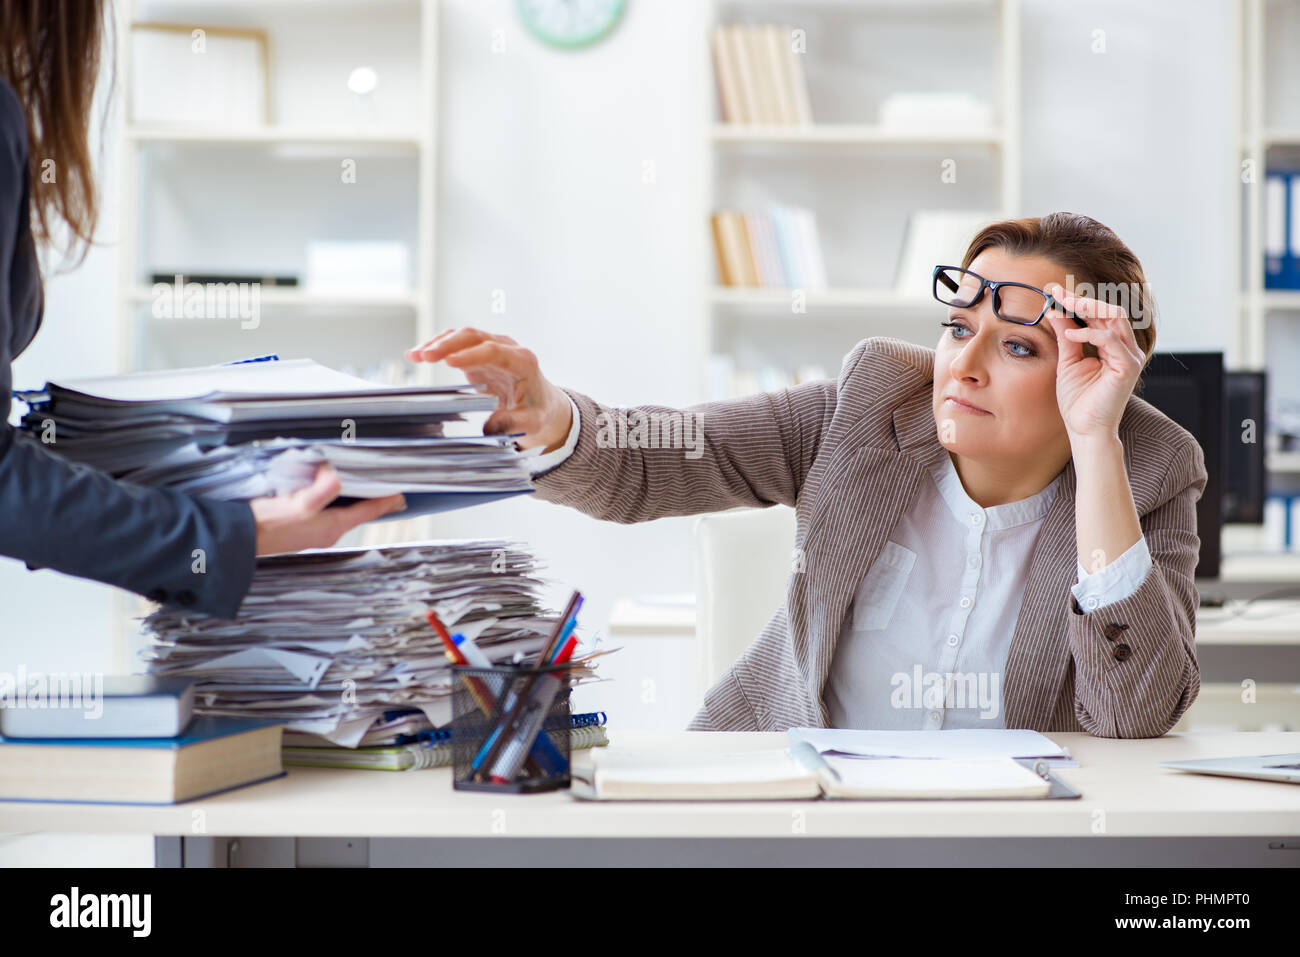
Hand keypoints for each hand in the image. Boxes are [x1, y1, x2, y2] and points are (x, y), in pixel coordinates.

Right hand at [250, 463, 404, 555]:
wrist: (239, 538)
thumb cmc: (269, 524)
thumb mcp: (301, 503)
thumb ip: (323, 488)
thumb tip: (337, 473)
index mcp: (334, 526)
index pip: (370, 511)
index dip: (387, 500)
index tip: (403, 491)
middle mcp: (328, 531)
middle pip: (360, 512)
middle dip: (374, 498)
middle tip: (388, 483)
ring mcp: (314, 530)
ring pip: (344, 511)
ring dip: (356, 498)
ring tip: (366, 483)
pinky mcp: (301, 526)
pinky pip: (327, 510)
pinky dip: (337, 499)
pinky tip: (331, 487)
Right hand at [405, 328, 571, 451]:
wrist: (541, 402)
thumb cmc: (538, 410)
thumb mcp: (533, 422)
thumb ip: (513, 423)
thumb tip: (488, 426)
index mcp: (523, 361)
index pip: (495, 351)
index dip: (472, 355)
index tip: (450, 362)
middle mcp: (507, 348)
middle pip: (474, 337)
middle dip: (448, 344)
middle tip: (426, 356)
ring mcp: (491, 348)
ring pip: (461, 337)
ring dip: (438, 343)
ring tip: (415, 355)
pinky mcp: (478, 354)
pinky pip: (455, 345)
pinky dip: (437, 348)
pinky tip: (417, 354)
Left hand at [1043, 285, 1143, 441]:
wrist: (1084, 428)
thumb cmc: (1078, 399)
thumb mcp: (1067, 361)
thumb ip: (1065, 335)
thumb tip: (1055, 310)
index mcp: (1113, 345)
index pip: (1099, 314)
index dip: (1077, 300)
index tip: (1053, 291)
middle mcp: (1125, 348)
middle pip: (1110, 310)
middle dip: (1083, 299)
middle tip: (1058, 293)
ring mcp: (1129, 356)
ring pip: (1115, 318)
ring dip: (1088, 308)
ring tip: (1064, 305)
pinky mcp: (1128, 367)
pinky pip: (1112, 340)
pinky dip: (1091, 334)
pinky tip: (1072, 336)